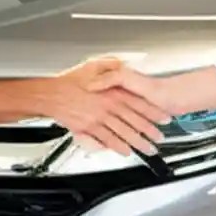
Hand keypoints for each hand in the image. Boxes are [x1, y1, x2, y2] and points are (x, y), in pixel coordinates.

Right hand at [49, 58, 170, 155]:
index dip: (153, 112)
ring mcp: (99, 116)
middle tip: (160, 137)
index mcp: (112, 90)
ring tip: (148, 148)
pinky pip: (108, 139)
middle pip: (134, 119)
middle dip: (150, 130)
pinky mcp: (89, 127)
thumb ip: (110, 65)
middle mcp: (108, 104)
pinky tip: (126, 151)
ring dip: (138, 142)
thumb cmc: (69, 81)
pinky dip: (118, 146)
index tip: (164, 118)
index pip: (138, 102)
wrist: (51, 94)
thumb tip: (123, 64)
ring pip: (124, 131)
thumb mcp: (91, 65)